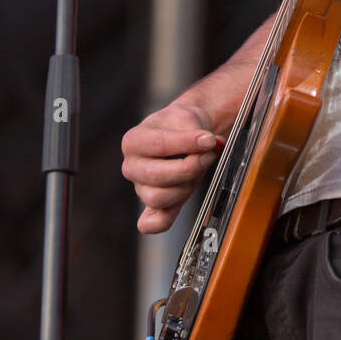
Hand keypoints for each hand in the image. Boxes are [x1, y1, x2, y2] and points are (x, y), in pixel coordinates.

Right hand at [121, 100, 224, 233]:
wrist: (186, 133)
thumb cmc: (181, 125)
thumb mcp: (186, 117)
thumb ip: (193, 131)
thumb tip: (207, 145)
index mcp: (133, 141)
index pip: (159, 145)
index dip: (187, 143)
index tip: (208, 140)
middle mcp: (131, 167)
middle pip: (156, 176)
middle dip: (189, 167)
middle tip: (208, 156)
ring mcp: (141, 188)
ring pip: (159, 198)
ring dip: (186, 186)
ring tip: (199, 170)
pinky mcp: (154, 206)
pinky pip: (153, 222)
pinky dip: (163, 221)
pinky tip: (174, 209)